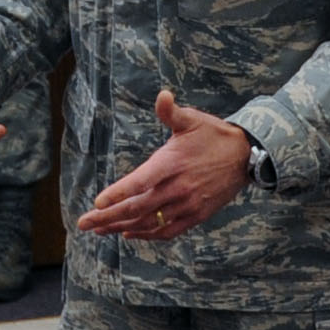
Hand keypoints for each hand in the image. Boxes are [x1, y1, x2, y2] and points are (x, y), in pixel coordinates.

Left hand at [78, 90, 250, 238]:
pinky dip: (147, 234)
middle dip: (107, 217)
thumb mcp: (192, 119)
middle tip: (83, 223)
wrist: (246, 156)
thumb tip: (162, 95)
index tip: (97, 203)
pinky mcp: (196, 215)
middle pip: (137, 208)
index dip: (119, 193)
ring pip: (149, 222)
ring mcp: (188, 205)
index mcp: (171, 164)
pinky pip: (168, 230)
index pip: (140, 182)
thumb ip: (171, 112)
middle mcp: (178, 188)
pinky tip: (129, 233)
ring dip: (121, 227)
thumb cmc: (213, 134)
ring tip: (98, 229)